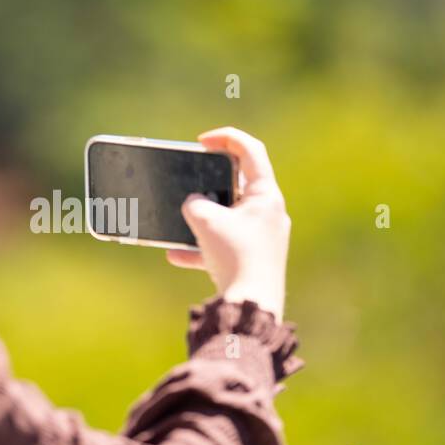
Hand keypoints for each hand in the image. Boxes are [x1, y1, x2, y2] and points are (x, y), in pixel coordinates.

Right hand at [166, 127, 289, 319]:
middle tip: (190, 179)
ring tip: (180, 219)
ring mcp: (262, 237)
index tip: (201, 141)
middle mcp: (268, 213)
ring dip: (201, 218)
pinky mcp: (252, 259)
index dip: (225, 138)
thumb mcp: (207, 222)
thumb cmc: (236, 258)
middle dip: (209, 183)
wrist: (252, 307)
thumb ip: (195, 204)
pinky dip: (200, 248)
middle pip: (237, 184)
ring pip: (227, 217)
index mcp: (266, 195)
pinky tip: (175, 255)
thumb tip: (193, 205)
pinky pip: (222, 246)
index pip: (250, 151)